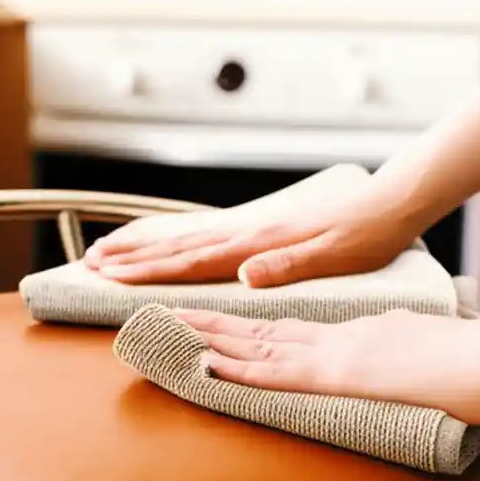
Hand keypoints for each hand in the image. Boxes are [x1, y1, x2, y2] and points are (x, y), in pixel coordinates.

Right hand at [83, 165, 421, 286]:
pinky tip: (163, 240)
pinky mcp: (259, 228)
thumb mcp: (335, 255)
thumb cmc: (366, 235)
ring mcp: (250, 228)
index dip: (149, 271)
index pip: (192, 261)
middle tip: (90, 263)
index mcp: (257, 245)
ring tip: (110, 249)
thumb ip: (288, 264)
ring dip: (145, 246)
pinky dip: (175, 237)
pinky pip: (204, 233)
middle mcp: (246, 235)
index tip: (111, 277)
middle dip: (131, 256)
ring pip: (184, 237)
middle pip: (176, 247)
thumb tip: (244, 274)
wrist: (389, 204)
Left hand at [175, 308, 479, 425]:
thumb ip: (397, 345)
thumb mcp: (423, 347)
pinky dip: (240, 369)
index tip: (219, 326)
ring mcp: (334, 355)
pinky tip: (209, 364)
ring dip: (213, 337)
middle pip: (262, 330)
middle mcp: (335, 341)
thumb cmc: (468, 359)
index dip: (250, 330)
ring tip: (172, 327)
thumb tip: (393, 345)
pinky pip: (278, 373)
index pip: (290, 333)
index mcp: (353, 337)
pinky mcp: (338, 374)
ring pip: (259, 344)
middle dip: (216, 323)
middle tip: (173, 314)